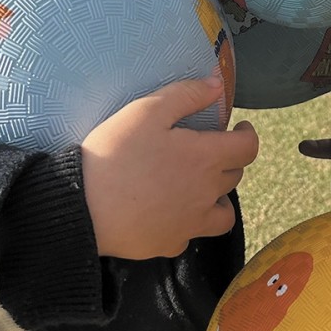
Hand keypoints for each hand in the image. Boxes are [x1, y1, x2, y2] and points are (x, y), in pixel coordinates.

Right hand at [81, 77, 258, 259]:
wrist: (81, 206)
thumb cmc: (114, 154)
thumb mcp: (146, 112)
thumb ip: (186, 95)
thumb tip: (217, 86)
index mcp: (205, 159)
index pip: (248, 148)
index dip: (248, 135)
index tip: (240, 129)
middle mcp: (206, 194)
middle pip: (234, 176)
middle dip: (227, 160)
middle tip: (206, 151)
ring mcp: (191, 223)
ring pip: (223, 212)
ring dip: (218, 197)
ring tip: (198, 186)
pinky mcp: (170, 244)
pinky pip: (191, 234)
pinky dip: (188, 223)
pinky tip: (170, 213)